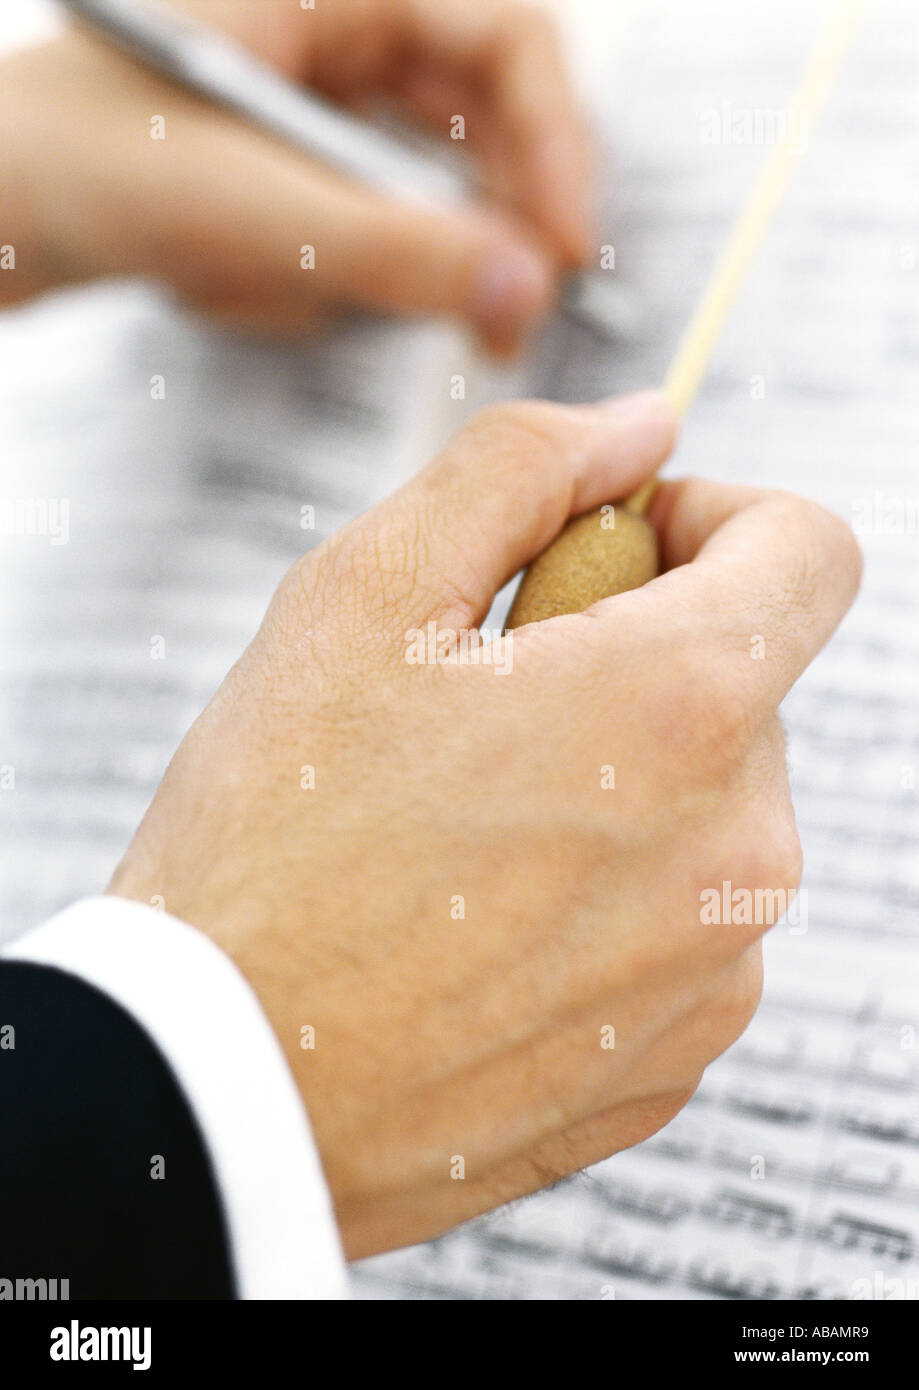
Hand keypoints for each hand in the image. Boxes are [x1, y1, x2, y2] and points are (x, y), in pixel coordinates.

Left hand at [0, 0, 593, 354]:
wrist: (3, 204)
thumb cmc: (80, 159)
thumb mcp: (248, 207)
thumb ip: (394, 249)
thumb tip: (526, 286)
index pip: (507, 38)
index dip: (555, 144)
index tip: (564, 247)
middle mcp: (346, 17)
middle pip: (488, 106)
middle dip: (501, 214)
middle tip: (510, 310)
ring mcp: (326, 81)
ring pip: (437, 166)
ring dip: (422, 247)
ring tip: (353, 296)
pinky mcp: (308, 145)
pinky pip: (380, 204)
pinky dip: (350, 259)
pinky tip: (272, 279)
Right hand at [108, 391, 861, 1257]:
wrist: (218, 1086)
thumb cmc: (268, 835)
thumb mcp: (360, 594)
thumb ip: (521, 469)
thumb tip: (642, 429)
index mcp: (679, 708)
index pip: (810, 552)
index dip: (719, 519)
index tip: (620, 552)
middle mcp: (738, 849)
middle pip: (745, 687)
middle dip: (636, 662)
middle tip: (482, 714)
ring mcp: (716, 970)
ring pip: (712, 811)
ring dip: (621, 788)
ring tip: (466, 836)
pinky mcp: (677, 1058)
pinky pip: (683, 928)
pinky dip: (611, 899)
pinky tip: (482, 931)